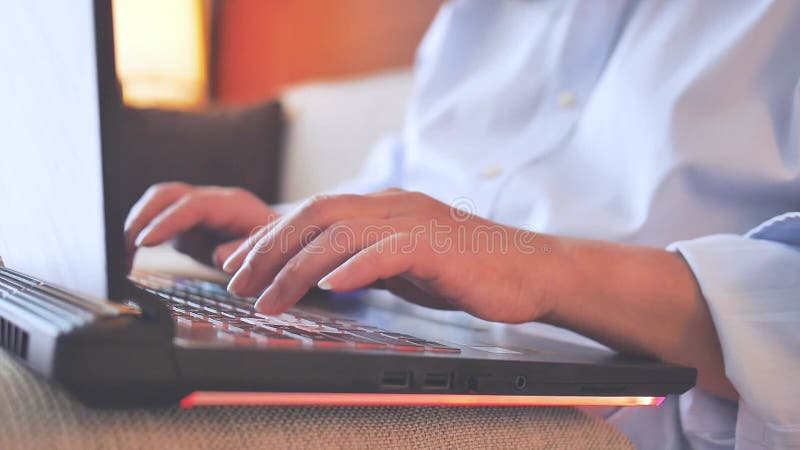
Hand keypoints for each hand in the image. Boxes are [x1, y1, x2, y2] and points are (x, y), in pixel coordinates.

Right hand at [124, 182, 278, 267]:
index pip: (191, 206)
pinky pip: (157, 220)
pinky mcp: (188, 223)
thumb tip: (219, 255)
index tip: (143, 242)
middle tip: (123, 252)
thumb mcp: (274, 251)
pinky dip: (140, 235)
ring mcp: (197, 210)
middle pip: (167, 195)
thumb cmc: (284, 246)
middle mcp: (211, 201)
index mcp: (233, 205)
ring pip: (157, 204)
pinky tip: (130, 259)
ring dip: (135, 226)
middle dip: (141, 219)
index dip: (166, 222)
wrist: (287, 239)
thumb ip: (248, 251)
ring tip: (122, 258)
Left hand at [223, 189, 556, 321]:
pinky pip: (388, 251)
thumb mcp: (402, 265)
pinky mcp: (438, 245)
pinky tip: (330, 287)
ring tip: (269, 299)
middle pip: (316, 214)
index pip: (313, 213)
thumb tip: (318, 276)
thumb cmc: (467, 271)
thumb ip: (361, 262)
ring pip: (341, 233)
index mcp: (383, 208)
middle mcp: (393, 205)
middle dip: (269, 249)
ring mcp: (416, 221)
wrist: (532, 271)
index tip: (234, 260)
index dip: (268, 236)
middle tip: (236, 282)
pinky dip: (355, 268)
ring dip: (297, 267)